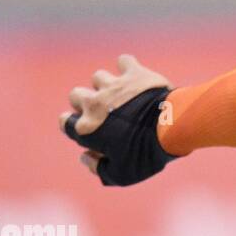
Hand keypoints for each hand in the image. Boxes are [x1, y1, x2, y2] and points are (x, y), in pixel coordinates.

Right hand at [59, 54, 176, 184]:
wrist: (170, 128)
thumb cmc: (144, 155)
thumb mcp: (121, 173)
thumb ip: (98, 169)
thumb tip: (85, 157)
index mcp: (87, 127)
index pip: (65, 122)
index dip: (75, 127)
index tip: (89, 132)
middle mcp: (94, 103)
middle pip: (75, 95)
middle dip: (85, 103)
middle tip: (104, 113)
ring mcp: (113, 86)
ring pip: (98, 77)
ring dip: (107, 86)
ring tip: (122, 97)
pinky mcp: (133, 73)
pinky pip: (124, 61)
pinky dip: (128, 68)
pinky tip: (136, 79)